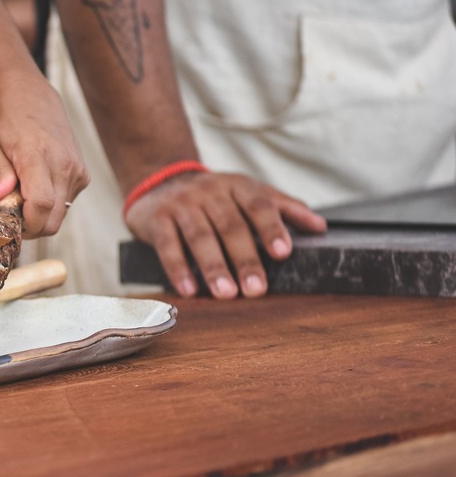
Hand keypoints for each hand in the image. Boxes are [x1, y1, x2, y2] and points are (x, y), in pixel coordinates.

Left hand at [0, 75, 87, 236]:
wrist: (31, 96)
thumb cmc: (7, 120)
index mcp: (39, 156)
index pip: (40, 205)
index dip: (24, 225)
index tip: (7, 223)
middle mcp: (65, 165)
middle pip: (52, 220)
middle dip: (29, 226)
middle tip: (8, 212)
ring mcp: (77, 171)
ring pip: (59, 216)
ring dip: (38, 216)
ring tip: (20, 194)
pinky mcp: (82, 175)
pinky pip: (65, 204)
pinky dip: (49, 205)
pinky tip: (35, 187)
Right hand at [125, 172, 327, 298]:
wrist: (158, 182)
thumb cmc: (211, 196)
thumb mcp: (246, 193)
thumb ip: (282, 208)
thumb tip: (320, 227)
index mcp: (237, 185)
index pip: (258, 205)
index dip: (271, 228)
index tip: (283, 253)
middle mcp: (209, 191)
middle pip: (230, 225)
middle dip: (244, 259)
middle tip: (256, 289)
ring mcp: (181, 204)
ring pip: (199, 236)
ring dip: (214, 267)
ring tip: (226, 294)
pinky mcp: (156, 219)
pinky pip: (167, 245)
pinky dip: (178, 268)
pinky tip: (188, 290)